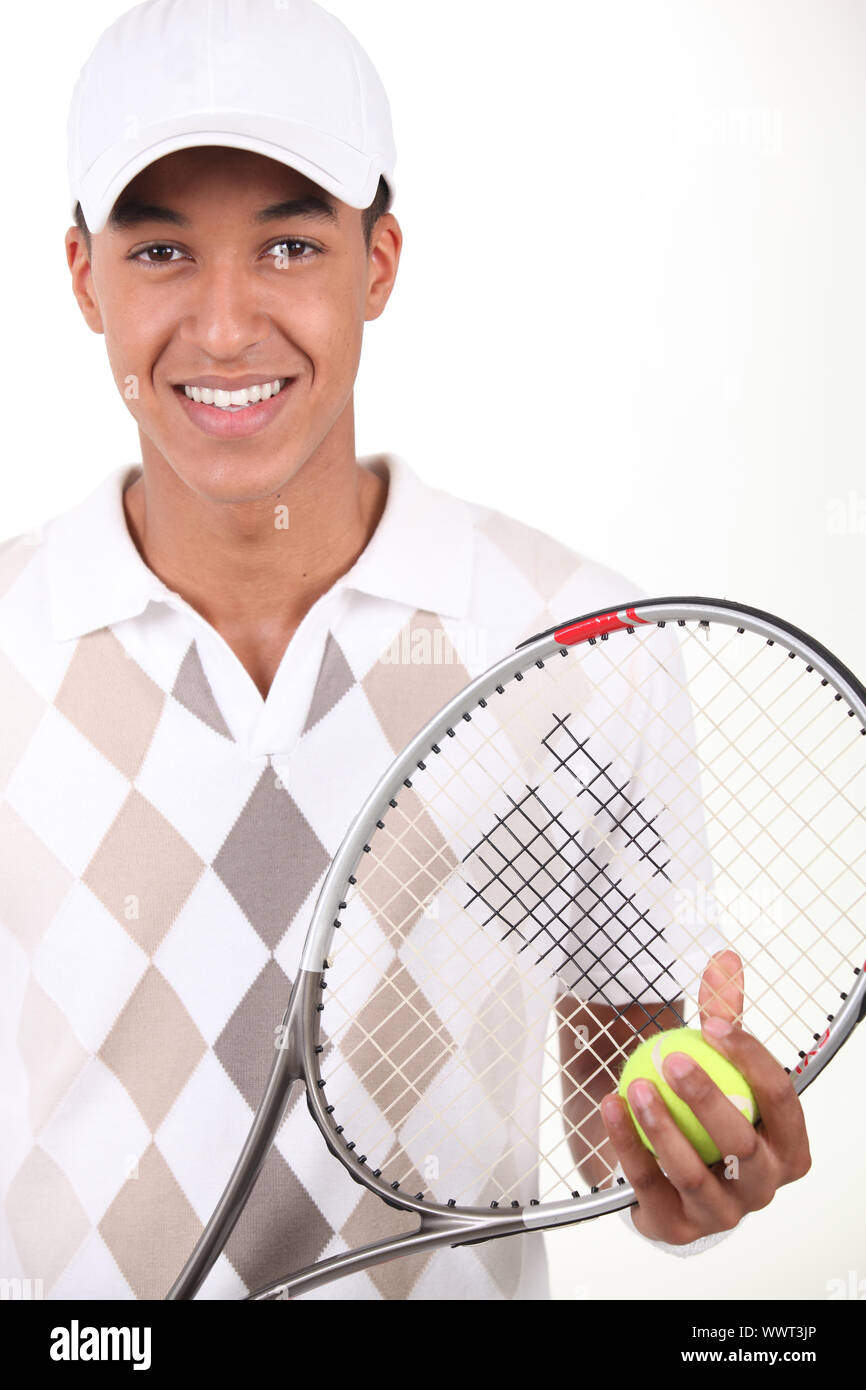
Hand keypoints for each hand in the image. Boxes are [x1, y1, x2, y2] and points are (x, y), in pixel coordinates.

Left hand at [599, 949, 811, 1243]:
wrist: (656, 1161)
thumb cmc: (698, 1107)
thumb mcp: (716, 1062)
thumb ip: (722, 1013)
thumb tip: (725, 957)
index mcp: (786, 1146)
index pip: (781, 1099)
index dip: (752, 1059)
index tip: (711, 1024)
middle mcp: (761, 1185)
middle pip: (744, 1144)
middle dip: (709, 1098)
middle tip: (673, 1058)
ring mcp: (720, 1212)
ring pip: (695, 1172)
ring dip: (663, 1127)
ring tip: (636, 1085)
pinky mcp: (676, 1227)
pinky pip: (648, 1184)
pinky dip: (627, 1144)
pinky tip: (611, 1106)